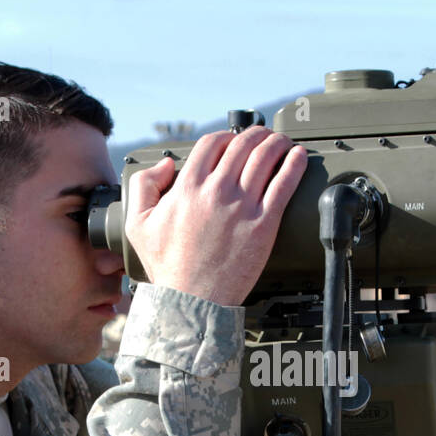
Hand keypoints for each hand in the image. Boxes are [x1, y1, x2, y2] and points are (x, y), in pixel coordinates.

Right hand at [124, 126, 307, 305]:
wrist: (192, 301)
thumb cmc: (168, 268)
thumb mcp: (138, 224)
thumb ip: (144, 186)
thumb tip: (166, 165)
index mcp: (187, 188)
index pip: (211, 144)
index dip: (225, 136)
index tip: (233, 139)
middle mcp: (215, 192)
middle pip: (242, 145)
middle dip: (256, 134)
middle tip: (264, 135)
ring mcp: (241, 207)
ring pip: (264, 158)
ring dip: (276, 142)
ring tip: (282, 141)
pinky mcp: (263, 225)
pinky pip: (283, 185)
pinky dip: (293, 164)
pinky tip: (297, 156)